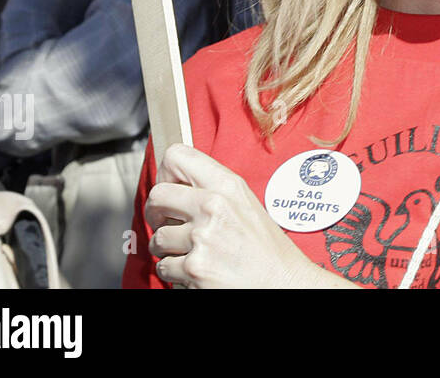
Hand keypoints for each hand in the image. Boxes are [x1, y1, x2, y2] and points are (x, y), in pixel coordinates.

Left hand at [146, 144, 355, 288]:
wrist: (283, 282)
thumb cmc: (266, 248)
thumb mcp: (246, 204)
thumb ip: (213, 189)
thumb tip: (174, 184)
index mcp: (227, 185)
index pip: (176, 157)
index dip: (166, 173)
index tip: (170, 188)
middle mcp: (213, 206)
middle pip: (157, 195)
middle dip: (156, 213)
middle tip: (167, 223)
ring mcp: (202, 238)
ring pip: (157, 238)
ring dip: (167, 250)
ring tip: (190, 253)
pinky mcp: (193, 268)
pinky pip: (163, 267)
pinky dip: (175, 273)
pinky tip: (197, 270)